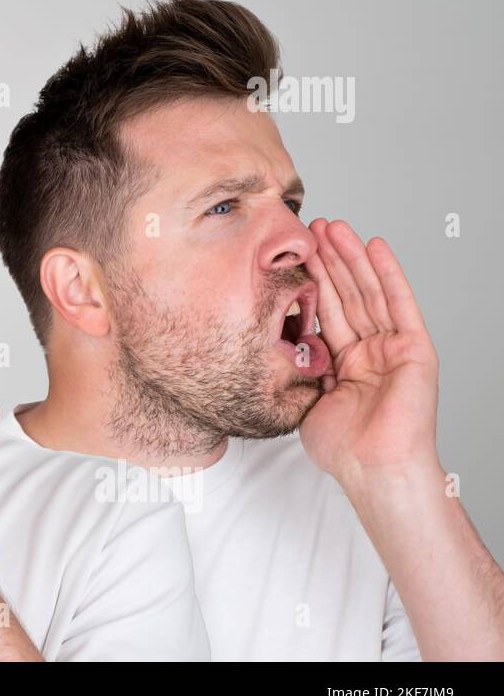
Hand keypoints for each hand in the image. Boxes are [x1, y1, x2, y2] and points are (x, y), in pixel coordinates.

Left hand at [299, 220, 439, 486]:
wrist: (372, 469)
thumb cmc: (343, 447)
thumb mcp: (307, 397)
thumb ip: (301, 365)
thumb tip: (280, 341)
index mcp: (345, 363)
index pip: (327, 311)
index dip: (312, 281)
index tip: (295, 253)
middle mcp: (370, 351)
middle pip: (348, 294)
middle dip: (329, 260)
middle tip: (311, 226)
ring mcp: (393, 348)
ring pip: (369, 291)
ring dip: (351, 258)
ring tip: (335, 226)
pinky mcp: (415, 348)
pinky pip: (399, 303)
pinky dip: (388, 273)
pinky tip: (374, 247)